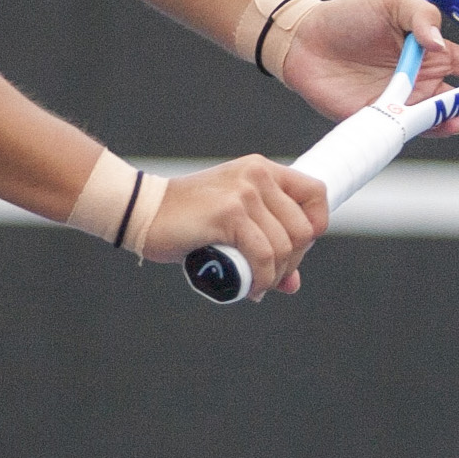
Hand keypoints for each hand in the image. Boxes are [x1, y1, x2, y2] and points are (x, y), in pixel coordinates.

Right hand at [142, 155, 329, 299]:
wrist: (142, 211)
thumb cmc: (186, 221)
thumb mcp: (232, 224)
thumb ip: (265, 244)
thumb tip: (292, 284)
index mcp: (262, 169)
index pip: (316, 194)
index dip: (315, 227)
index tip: (295, 250)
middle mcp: (258, 175)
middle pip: (304, 229)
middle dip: (292, 263)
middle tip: (269, 278)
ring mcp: (244, 192)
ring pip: (285, 247)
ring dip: (275, 276)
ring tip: (256, 285)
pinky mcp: (229, 213)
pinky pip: (264, 256)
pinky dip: (261, 280)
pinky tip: (249, 288)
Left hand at [280, 0, 458, 136]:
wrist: (303, 39)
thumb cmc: (349, 16)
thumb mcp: (390, 3)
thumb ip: (420, 18)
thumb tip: (439, 44)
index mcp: (433, 53)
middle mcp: (425, 82)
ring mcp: (405, 103)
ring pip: (445, 118)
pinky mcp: (381, 119)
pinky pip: (412, 130)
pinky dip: (431, 128)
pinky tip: (445, 121)